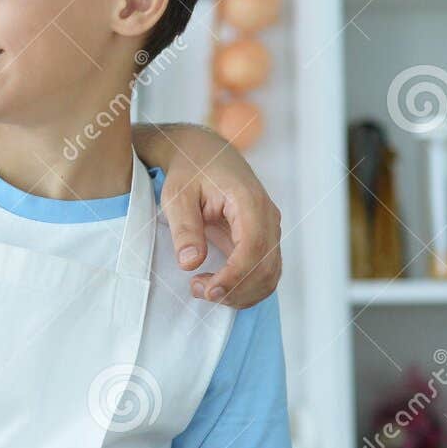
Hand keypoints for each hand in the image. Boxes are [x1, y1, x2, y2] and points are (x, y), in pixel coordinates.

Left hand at [149, 124, 282, 307]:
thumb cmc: (190, 171)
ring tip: (203, 289)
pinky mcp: (262, 240)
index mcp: (249, 202)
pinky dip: (245, 289)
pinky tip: (217, 287)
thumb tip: (191, 263)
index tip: (208, 290)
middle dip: (235, 289)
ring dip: (240, 293)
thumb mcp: (177, 195)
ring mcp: (269, 230)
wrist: (205, 154)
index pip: (254, 248)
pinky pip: (264, 272)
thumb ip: (184, 227)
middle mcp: (267, 217)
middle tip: (198, 290)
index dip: (235, 276)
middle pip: (266, 267)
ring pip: (269, 275)